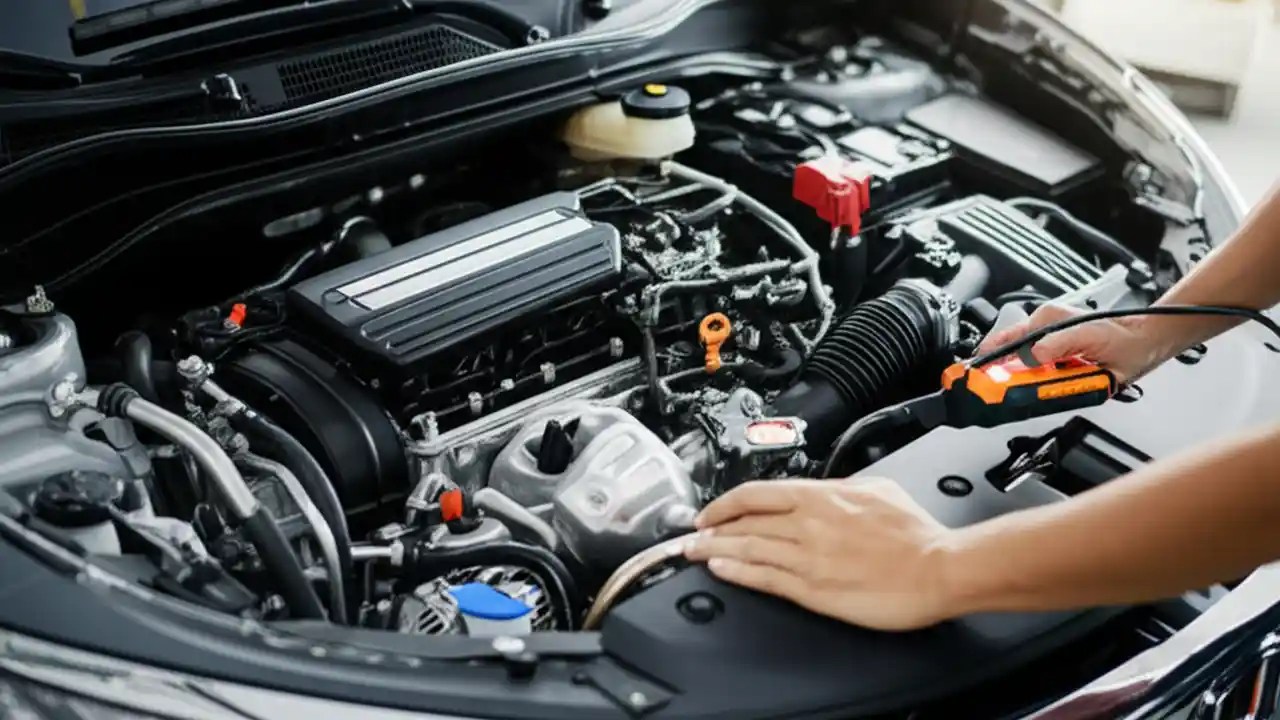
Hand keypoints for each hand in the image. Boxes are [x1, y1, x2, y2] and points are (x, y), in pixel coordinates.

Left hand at [683, 478, 959, 630]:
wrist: (939, 568)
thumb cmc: (915, 533)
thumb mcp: (875, 489)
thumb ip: (839, 489)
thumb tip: (823, 490)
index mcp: (821, 496)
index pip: (756, 493)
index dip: (725, 502)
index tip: (709, 511)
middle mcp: (807, 524)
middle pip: (744, 522)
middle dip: (710, 528)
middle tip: (689, 533)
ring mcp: (808, 557)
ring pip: (747, 549)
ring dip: (714, 550)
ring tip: (692, 552)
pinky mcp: (814, 589)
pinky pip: (765, 578)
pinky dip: (737, 572)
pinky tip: (720, 570)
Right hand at [977, 303, 1171, 383]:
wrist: (1144, 345)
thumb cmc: (1122, 336)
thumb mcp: (1089, 335)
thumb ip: (1058, 343)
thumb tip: (1032, 355)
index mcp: (1044, 320)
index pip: (1004, 339)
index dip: (988, 358)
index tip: (977, 375)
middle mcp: (1042, 332)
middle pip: (1008, 359)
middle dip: (1003, 377)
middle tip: (997, 394)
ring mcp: (1048, 349)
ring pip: (1021, 373)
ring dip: (1022, 386)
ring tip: (1019, 396)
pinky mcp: (1056, 364)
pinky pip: (1037, 380)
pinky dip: (1035, 389)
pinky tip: (1040, 394)